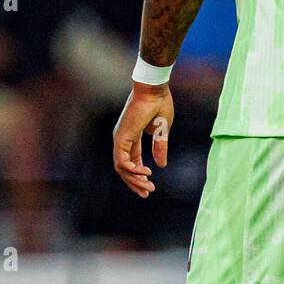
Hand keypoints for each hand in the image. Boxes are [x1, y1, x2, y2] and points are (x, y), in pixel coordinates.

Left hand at [112, 82, 173, 197]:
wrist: (155, 90)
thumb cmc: (159, 104)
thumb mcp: (162, 132)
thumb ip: (160, 148)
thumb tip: (161, 165)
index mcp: (132, 137)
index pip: (132, 161)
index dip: (139, 175)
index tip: (149, 187)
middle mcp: (123, 139)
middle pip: (124, 168)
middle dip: (136, 183)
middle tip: (147, 194)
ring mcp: (121, 138)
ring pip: (121, 167)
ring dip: (134, 180)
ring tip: (148, 187)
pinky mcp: (122, 136)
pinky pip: (121, 160)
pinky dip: (131, 169)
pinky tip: (144, 174)